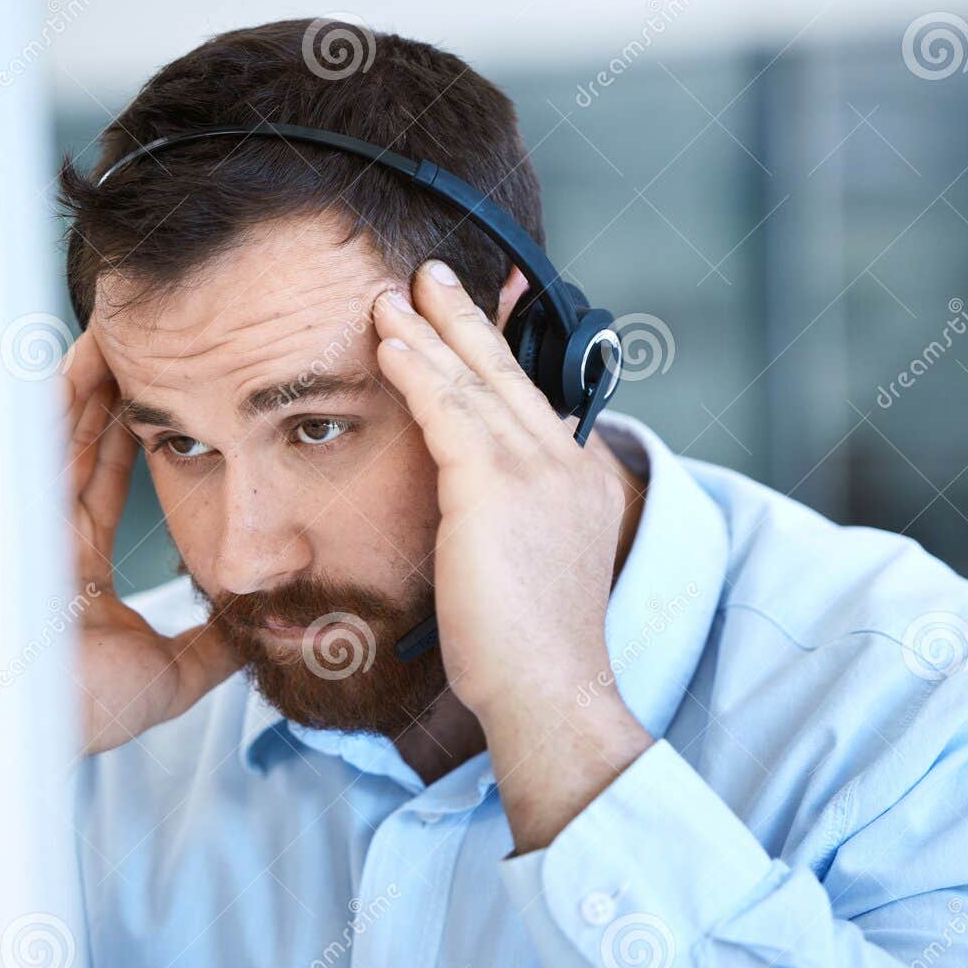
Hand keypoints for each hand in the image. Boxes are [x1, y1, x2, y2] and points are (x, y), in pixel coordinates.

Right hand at [57, 327, 238, 752]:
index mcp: (77, 567)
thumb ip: (208, 648)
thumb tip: (254, 632)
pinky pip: (45, 440)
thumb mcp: (169, 672)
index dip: (129, 442)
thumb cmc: (85, 708)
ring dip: (93, 384)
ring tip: (126, 335)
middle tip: (147, 349)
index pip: (106, 484)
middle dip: (111, 396)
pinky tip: (90, 358)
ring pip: (63, 432)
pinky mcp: (17, 512)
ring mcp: (29, 519)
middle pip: (81, 444)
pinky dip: (65, 397)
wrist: (29, 723)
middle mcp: (48, 534)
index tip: (162, 402)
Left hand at [371, 261, 626, 723]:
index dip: (497, 352)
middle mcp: (565, 463)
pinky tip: (388, 344)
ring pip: (472, 380)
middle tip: (430, 275)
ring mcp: (535, 469)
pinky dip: (415, 369)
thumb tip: (475, 514)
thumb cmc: (530, 651)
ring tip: (391, 296)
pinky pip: (446, 409)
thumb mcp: (531, 569)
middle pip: (506, 372)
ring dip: (426, 332)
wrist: (549, 691)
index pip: (531, 399)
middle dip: (464, 317)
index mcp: (579, 481)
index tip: (477, 312)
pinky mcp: (494, 485)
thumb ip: (512, 524)